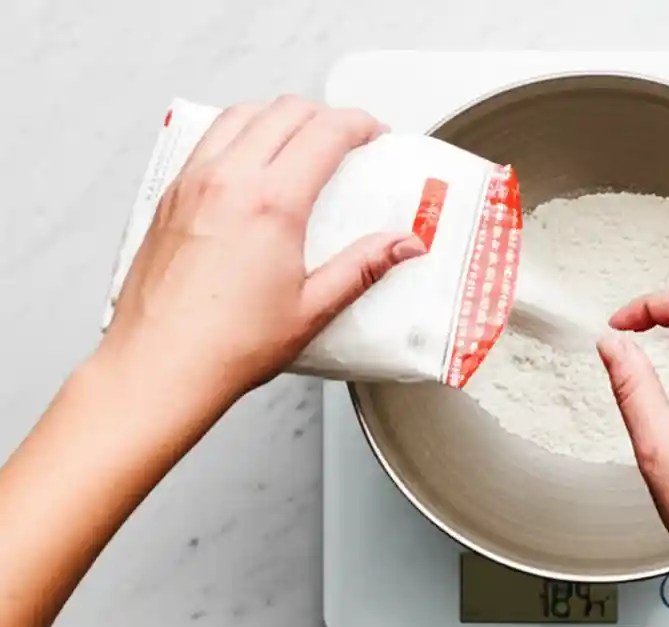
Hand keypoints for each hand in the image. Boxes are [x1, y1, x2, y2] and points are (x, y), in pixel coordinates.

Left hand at [101, 95, 424, 399]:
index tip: (373, 134)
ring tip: (300, 140)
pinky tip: (253, 162)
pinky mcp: (170, 196)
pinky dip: (240, 133)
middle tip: (346, 137)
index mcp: (271, 204)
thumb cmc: (227, 346)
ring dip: (279, 116)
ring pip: (242, 114)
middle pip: (284, 111)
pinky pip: (209, 139)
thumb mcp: (313, 308)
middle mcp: (228, 181)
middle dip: (324, 115)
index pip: (324, 132)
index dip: (359, 124)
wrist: (158, 366)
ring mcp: (193, 184)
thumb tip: (404, 245)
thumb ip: (364, 266)